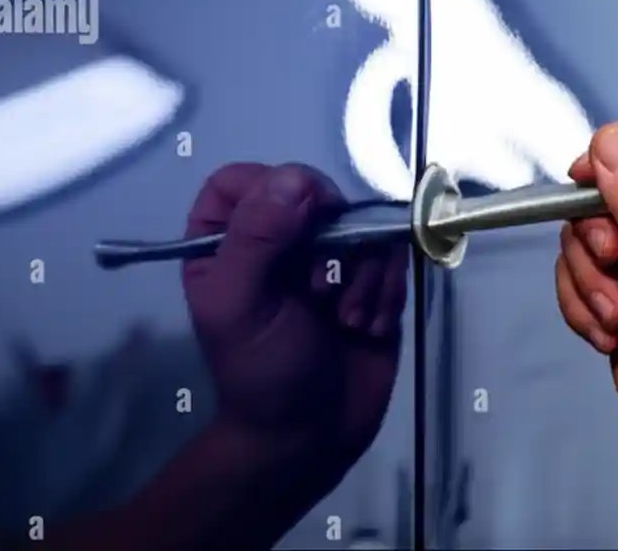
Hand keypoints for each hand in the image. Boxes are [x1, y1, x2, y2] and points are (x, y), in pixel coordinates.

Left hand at [182, 163, 406, 502]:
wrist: (311, 439)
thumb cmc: (261, 373)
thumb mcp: (242, 304)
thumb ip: (258, 235)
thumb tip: (295, 178)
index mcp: (226, 245)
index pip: (243, 180)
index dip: (275, 187)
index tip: (301, 216)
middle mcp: (276, 244)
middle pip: (313, 194)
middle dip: (330, 241)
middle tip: (321, 288)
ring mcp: (327, 261)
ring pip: (361, 226)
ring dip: (364, 276)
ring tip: (348, 321)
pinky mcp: (371, 283)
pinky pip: (391, 258)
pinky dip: (386, 292)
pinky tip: (369, 328)